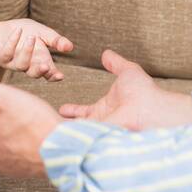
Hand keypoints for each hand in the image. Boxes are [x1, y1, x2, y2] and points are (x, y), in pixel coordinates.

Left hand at [0, 20, 72, 80]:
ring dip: (27, 52)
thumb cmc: (27, 32)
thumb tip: (70, 47)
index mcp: (40, 62)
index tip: (60, 76)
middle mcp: (27, 65)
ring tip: (32, 37)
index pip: (48, 73)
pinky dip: (12, 41)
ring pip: (20, 65)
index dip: (54, 76)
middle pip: (34, 74)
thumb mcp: (44, 33)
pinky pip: (6, 53)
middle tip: (45, 65)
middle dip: (40, 71)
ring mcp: (12, 63)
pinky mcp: (0, 57)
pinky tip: (18, 31)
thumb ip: (56, 41)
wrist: (5, 27)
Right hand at [58, 49, 191, 130]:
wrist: (148, 108)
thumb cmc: (143, 91)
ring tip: (42, 132)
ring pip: (75, 132)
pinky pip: (76, 138)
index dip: (73, 109)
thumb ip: (115, 63)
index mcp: (106, 108)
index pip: (84, 111)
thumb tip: (106, 53)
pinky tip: (50, 136)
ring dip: (61, 131)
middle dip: (62, 124)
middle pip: (77, 124)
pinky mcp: (95, 137)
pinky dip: (64, 138)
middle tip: (48, 123)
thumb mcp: (127, 71)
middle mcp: (101, 121)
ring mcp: (97, 130)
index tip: (62, 108)